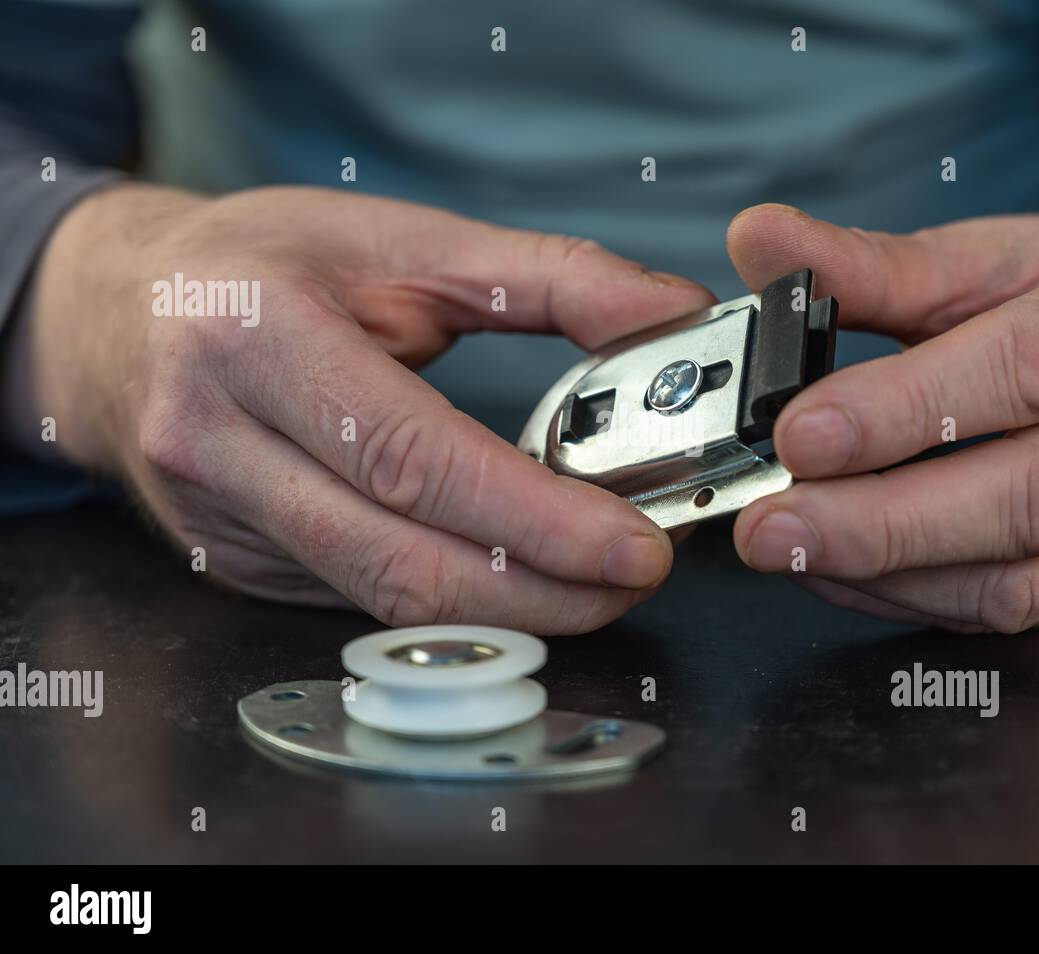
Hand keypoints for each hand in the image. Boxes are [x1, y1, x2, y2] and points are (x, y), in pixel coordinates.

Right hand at [5, 185, 713, 632]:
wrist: (117, 311)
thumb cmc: (261, 264)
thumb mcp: (399, 237)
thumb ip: (546, 275)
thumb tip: (664, 313)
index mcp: (260, 339)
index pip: (413, 459)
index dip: (533, 518)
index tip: (632, 545)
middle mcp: (222, 443)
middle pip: (401, 561)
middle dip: (541, 592)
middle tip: (637, 576)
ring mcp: (222, 519)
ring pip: (383, 600)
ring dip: (507, 610)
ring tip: (595, 584)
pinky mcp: (235, 564)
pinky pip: (358, 598)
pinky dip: (449, 600)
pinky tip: (512, 577)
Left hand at [726, 200, 1038, 631]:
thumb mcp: (989, 257)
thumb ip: (870, 264)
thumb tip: (757, 239)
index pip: (1029, 369)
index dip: (905, 410)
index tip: (801, 434)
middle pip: (1034, 498)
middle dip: (884, 524)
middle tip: (769, 526)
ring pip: (1028, 579)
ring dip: (890, 574)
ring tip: (793, 550)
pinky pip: (1022, 611)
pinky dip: (919, 598)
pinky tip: (847, 572)